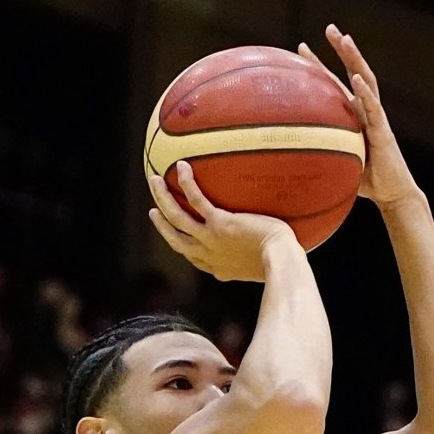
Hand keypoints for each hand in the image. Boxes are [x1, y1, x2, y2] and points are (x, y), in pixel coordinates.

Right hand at [148, 162, 296, 281]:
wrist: (280, 260)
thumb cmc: (281, 263)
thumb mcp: (264, 266)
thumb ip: (258, 259)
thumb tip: (268, 250)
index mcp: (219, 267)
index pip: (194, 258)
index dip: (181, 246)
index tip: (175, 237)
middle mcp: (209, 254)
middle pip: (176, 239)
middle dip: (162, 225)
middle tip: (153, 211)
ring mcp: (211, 238)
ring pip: (177, 217)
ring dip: (163, 198)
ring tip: (154, 181)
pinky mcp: (219, 222)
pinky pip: (196, 199)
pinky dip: (187, 183)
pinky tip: (182, 166)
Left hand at [298, 25, 418, 208]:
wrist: (392, 194)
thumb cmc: (364, 182)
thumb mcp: (333, 165)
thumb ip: (313, 157)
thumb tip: (279, 162)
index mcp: (353, 115)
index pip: (335, 83)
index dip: (319, 65)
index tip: (301, 48)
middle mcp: (365, 110)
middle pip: (354, 71)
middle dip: (343, 48)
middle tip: (330, 27)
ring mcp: (376, 118)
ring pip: (367, 81)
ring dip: (356, 59)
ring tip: (346, 40)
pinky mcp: (384, 131)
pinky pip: (374, 108)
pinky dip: (366, 92)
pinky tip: (357, 78)